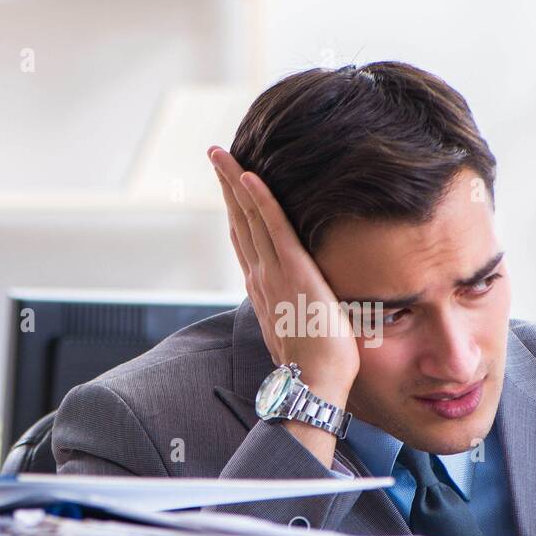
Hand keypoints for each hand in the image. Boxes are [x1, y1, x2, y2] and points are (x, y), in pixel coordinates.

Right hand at [208, 146, 359, 402]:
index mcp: (264, 289)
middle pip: (238, 221)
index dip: (236, 210)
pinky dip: (259, 199)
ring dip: (233, 181)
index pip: (245, 240)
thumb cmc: (319, 365)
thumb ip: (304, 307)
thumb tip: (319, 299)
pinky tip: (248, 174)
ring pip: (247, 217)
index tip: (230, 185)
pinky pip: (272, 226)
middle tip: (215, 154)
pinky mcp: (292, 271)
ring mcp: (272, 273)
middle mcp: (260, 277)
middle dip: (225, 186)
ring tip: (221, 152)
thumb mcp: (306, 329)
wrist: (316, 383)